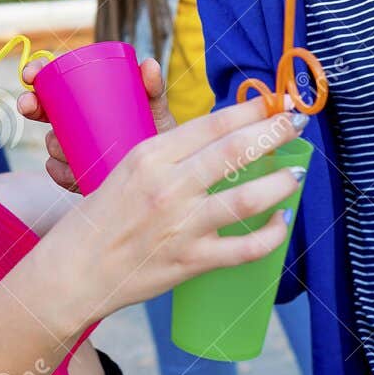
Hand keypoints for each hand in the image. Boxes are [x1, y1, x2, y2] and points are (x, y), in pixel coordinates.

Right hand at [17, 55, 176, 191]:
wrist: (163, 170)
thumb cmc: (155, 133)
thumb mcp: (155, 110)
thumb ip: (153, 88)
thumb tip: (149, 63)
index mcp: (87, 99)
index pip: (56, 81)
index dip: (37, 74)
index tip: (30, 74)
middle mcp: (75, 122)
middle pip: (41, 110)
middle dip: (30, 104)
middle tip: (29, 105)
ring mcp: (73, 148)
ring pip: (51, 144)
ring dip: (55, 144)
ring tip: (76, 146)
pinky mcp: (75, 174)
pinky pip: (58, 172)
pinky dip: (61, 172)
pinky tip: (72, 172)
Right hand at [30, 97, 308, 327]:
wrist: (74, 272)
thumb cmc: (100, 218)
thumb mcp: (127, 171)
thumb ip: (169, 155)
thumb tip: (220, 139)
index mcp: (149, 156)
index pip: (211, 124)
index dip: (251, 110)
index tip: (275, 102)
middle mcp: (167, 186)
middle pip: (234, 151)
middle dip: (275, 132)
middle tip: (299, 122)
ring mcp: (180, 225)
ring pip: (246, 198)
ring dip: (280, 183)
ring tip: (297, 174)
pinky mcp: (189, 261)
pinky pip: (244, 248)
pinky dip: (271, 235)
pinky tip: (281, 223)